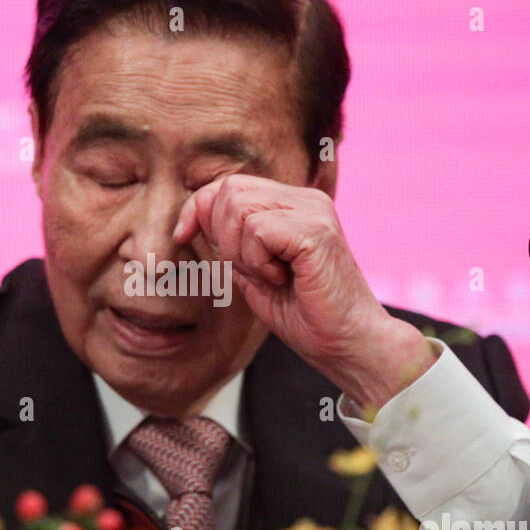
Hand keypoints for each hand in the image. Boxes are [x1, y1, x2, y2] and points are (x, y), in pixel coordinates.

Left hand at [172, 174, 436, 410]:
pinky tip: (283, 278)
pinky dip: (258, 261)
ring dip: (242, 252)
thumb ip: (231, 242)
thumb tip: (195, 216)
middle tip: (252, 270)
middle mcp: (306, 199)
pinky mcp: (315, 230)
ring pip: (240, 207)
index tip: (182, 236)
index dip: (198, 208)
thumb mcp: (253, 273)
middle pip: (230, 190)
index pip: (229, 184)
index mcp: (293, 205)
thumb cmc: (306, 316)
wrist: (348, 344)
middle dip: (222, 235)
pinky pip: (257, 230)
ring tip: (273, 275)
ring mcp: (313, 211)